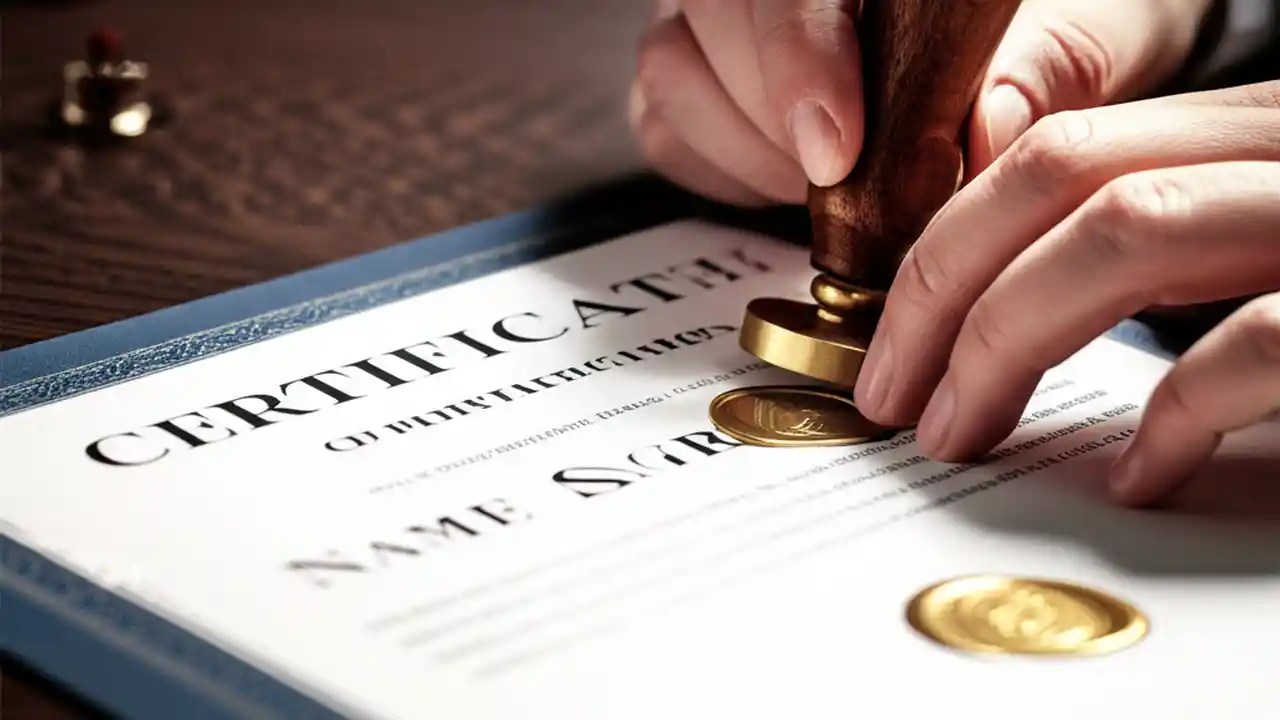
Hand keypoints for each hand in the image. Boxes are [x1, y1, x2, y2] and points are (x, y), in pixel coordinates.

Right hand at [630, 0, 1212, 203]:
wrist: (1026, 59)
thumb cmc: (1054, 37)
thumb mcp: (1091, 40)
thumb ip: (1048, 71)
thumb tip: (985, 130)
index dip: (794, 52)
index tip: (837, 149)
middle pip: (708, 12)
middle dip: (773, 115)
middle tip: (845, 180)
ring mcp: (723, 21)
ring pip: (672, 70)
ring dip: (754, 150)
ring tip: (838, 176)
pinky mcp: (694, 78)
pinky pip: (665, 127)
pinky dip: (729, 170)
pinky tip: (797, 176)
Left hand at [852, 80, 1279, 506]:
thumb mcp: (1253, 242)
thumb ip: (1153, 250)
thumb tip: (1010, 308)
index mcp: (1240, 132)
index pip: (1053, 152)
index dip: (947, 244)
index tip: (892, 337)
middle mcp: (1276, 146)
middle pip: (1061, 175)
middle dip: (941, 288)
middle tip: (889, 394)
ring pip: (1127, 232)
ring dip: (1008, 344)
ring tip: (957, 432)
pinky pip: (1252, 341)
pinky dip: (1172, 416)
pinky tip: (1134, 476)